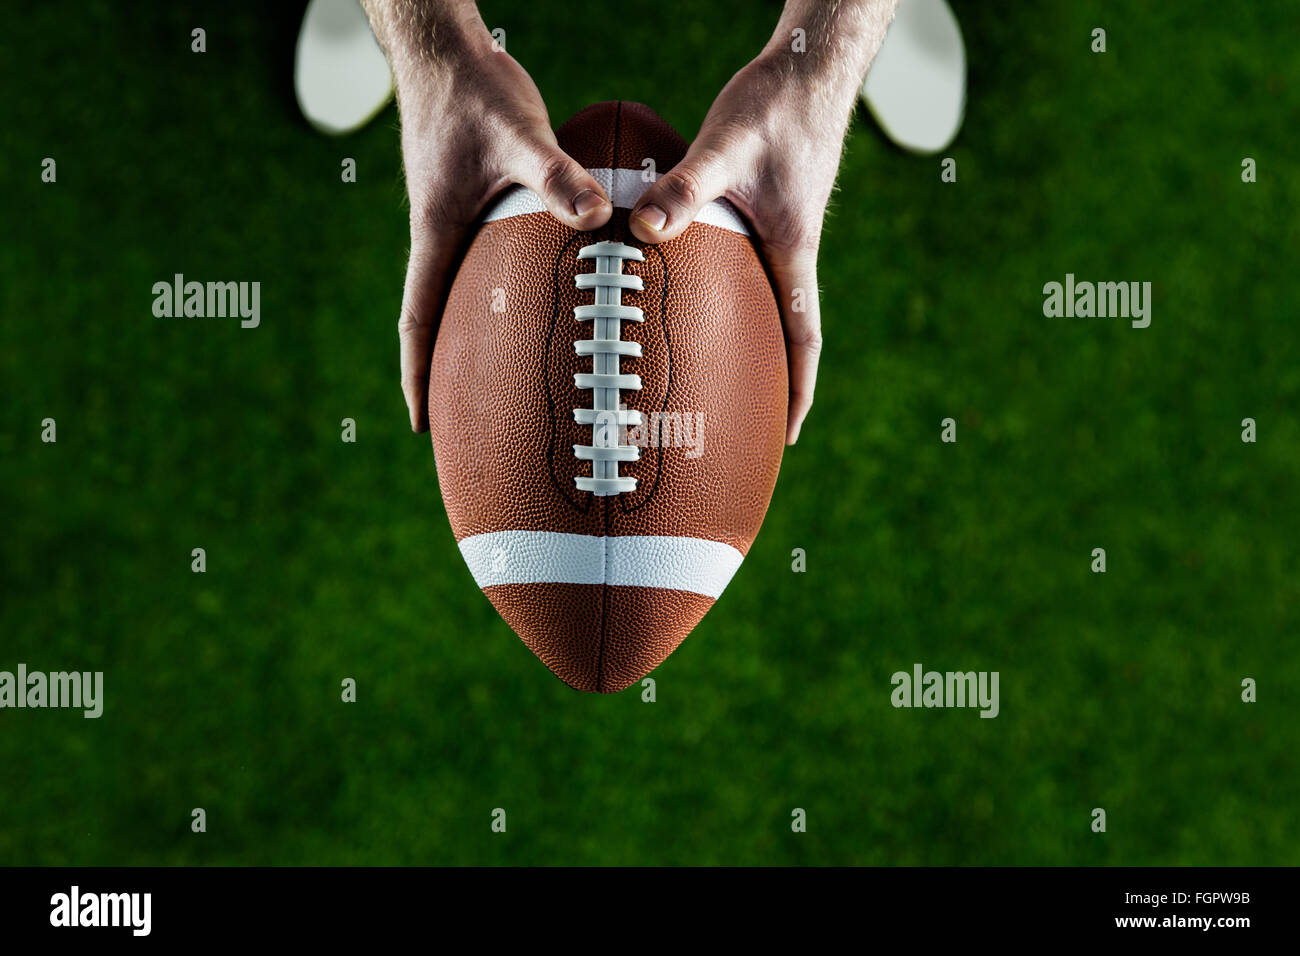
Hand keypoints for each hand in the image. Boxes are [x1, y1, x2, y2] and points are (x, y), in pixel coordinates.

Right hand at [364, 2, 611, 430]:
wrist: (444, 48)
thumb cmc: (472, 89)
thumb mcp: (518, 132)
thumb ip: (557, 175)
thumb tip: (601, 219)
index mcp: (438, 233)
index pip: (420, 320)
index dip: (419, 374)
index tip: (423, 423)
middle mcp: (444, 236)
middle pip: (441, 320)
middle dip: (450, 373)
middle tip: (470, 423)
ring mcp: (460, 221)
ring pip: (466, 293)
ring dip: (479, 336)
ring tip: (512, 381)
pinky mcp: (478, 202)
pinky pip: (492, 262)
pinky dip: (510, 291)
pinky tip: (546, 300)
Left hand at [629, 1, 896, 443]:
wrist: (810, 62)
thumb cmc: (777, 102)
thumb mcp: (728, 143)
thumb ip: (685, 186)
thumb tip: (642, 228)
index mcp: (792, 249)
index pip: (803, 336)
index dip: (798, 388)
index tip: (786, 434)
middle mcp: (788, 249)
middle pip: (782, 331)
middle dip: (768, 381)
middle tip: (740, 425)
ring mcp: (777, 232)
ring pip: (762, 302)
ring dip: (745, 341)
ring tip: (708, 377)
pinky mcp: (763, 211)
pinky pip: (742, 268)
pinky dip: (723, 293)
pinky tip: (686, 290)